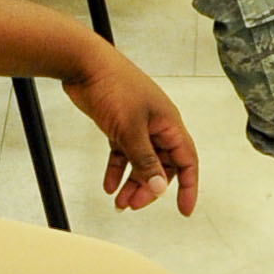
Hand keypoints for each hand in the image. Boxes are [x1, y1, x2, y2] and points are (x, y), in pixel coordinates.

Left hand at [62, 46, 198, 215]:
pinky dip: (117, 169)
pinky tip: (109, 185)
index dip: (189, 186)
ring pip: (141, 161)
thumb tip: (160, 187)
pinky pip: (122, 152)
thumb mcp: (130, 129)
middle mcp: (156, 125)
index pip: (187, 160)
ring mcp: (137, 124)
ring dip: (132, 182)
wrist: (84, 64)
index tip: (184, 209)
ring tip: (120, 202)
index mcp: (168, 123)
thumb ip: (145, 161)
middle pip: (162, 164)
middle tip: (135, 204)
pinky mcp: (119, 124)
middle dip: (150, 187)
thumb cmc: (113, 86)